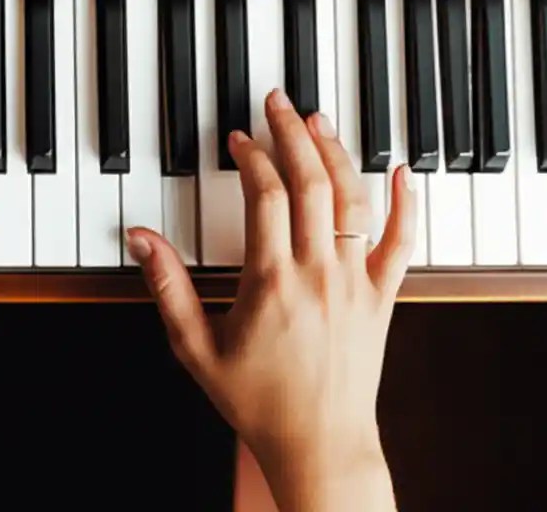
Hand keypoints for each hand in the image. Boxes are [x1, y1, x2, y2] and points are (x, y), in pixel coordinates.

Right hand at [127, 89, 414, 511]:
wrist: (318, 444)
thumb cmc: (257, 402)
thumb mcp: (194, 347)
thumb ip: (166, 287)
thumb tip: (139, 238)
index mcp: (272, 280)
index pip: (265, 194)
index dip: (251, 156)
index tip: (238, 139)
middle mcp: (320, 273)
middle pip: (311, 182)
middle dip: (292, 133)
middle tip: (277, 102)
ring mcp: (357, 283)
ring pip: (354, 200)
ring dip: (337, 153)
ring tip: (318, 120)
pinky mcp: (383, 298)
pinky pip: (403, 243)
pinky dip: (406, 203)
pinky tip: (403, 171)